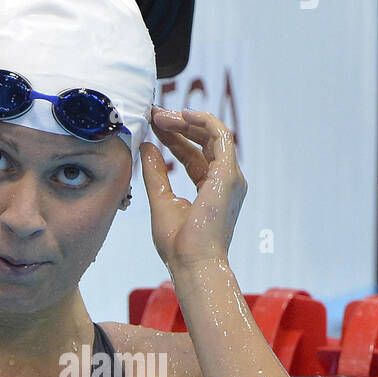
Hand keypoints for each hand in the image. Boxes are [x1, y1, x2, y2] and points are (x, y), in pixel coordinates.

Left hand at [140, 107, 245, 271]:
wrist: (191, 262)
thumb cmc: (178, 243)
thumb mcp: (160, 200)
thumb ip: (155, 172)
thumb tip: (147, 147)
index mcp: (210, 188)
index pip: (193, 154)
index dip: (174, 137)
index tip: (152, 125)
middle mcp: (224, 180)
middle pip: (204, 141)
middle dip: (179, 124)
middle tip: (154, 114)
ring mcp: (230, 177)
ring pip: (213, 134)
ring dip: (187, 120)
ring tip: (160, 115)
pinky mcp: (228, 175)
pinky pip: (221, 136)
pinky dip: (203, 121)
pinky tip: (182, 115)